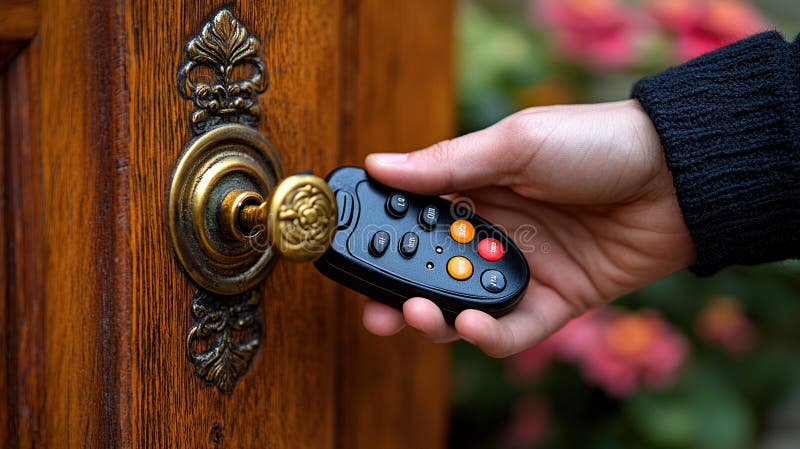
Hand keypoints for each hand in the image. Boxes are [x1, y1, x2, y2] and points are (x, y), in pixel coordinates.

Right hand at [361, 100, 695, 356]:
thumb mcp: (516, 144)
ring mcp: (523, 268)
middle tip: (373, 306)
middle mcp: (494, 230)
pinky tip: (470, 323)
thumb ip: (447, 164)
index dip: (385, 239)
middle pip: (434, 270)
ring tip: (412, 313)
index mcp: (478, 188)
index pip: (416, 219)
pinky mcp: (555, 302)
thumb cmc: (596, 144)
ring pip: (465, 305)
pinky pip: (514, 330)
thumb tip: (380, 166)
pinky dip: (489, 334)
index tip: (354, 252)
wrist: (678, 176)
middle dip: (398, 291)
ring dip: (435, 316)